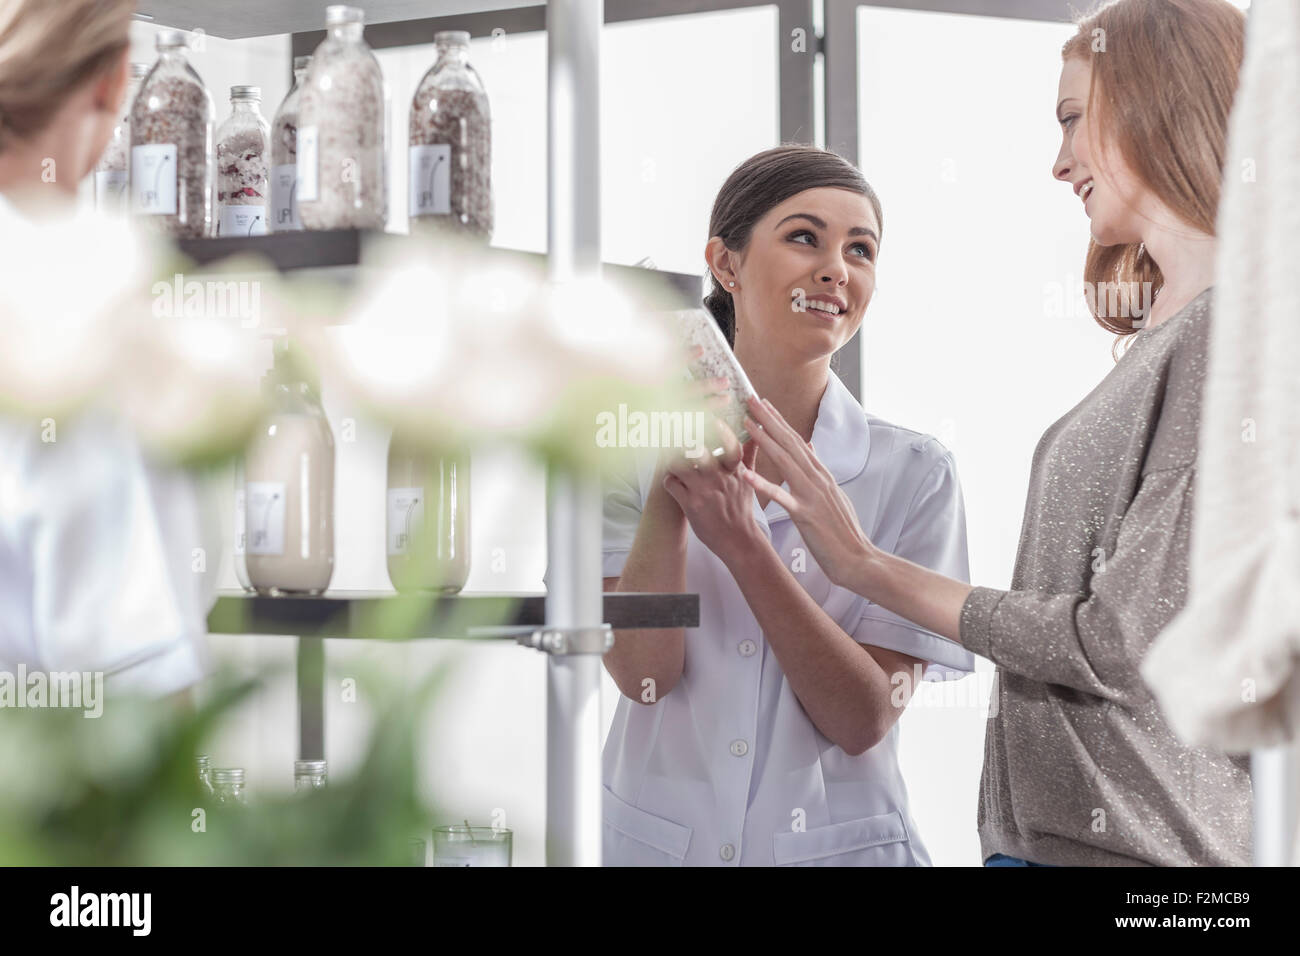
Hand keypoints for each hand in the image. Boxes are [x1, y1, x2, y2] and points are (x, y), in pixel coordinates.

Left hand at [662, 416, 763, 565]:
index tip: (712, 417)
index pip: (730, 446)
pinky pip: (671, 483)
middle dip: (686, 437)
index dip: (721, 431)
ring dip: (672, 457)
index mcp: (734, 471)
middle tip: (675, 427)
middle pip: (699, 451)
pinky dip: (667, 478)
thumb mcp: (750, 480)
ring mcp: (703, 491)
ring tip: (669, 454)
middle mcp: (718, 479)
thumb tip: (756, 433)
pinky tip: (671, 479)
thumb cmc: (740, 507)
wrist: (737, 539)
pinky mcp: (689, 504)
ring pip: (680, 464)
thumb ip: (750, 454)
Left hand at [738, 395, 873, 587]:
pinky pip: (781, 497)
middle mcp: (818, 479)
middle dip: (769, 419)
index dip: (779, 420)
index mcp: (822, 474)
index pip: (797, 440)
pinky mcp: (806, 515)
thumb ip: (819, 470)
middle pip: (790, 443)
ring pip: (785, 462)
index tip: (763, 403)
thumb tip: (810, 446)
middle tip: (749, 398)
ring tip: (746, 423)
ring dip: (765, 440)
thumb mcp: (833, 494)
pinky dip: (763, 484)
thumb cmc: (843, 531)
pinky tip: (745, 474)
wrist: (858, 559)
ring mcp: (812, 496)